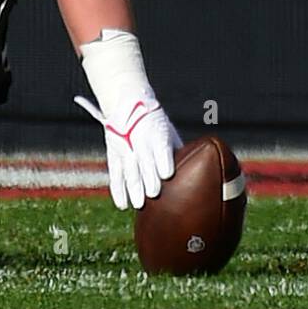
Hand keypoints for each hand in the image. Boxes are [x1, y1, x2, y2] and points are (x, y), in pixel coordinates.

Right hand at [74, 94, 180, 208]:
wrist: (127, 104)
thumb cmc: (156, 123)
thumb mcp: (168, 130)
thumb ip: (176, 150)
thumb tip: (194, 173)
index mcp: (157, 133)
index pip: (160, 148)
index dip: (163, 162)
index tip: (167, 176)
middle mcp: (140, 140)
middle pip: (145, 162)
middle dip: (149, 178)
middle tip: (153, 194)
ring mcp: (124, 147)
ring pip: (129, 170)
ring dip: (133, 187)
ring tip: (139, 203)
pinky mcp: (113, 154)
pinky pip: (115, 174)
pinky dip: (118, 190)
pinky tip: (123, 204)